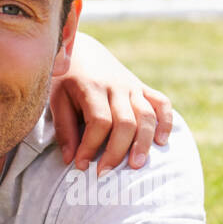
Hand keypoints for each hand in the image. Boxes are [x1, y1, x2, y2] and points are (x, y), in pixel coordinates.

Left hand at [50, 33, 172, 174]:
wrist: (82, 50)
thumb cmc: (65, 79)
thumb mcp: (56, 98)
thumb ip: (64, 128)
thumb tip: (71, 160)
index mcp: (91, 86)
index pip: (98, 121)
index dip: (90, 146)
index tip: (80, 165)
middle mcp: (116, 86)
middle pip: (125, 122)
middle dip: (116, 151)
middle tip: (104, 173)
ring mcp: (132, 86)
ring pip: (147, 116)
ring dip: (143, 143)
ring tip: (135, 166)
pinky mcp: (142, 88)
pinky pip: (162, 103)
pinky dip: (166, 122)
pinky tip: (162, 143)